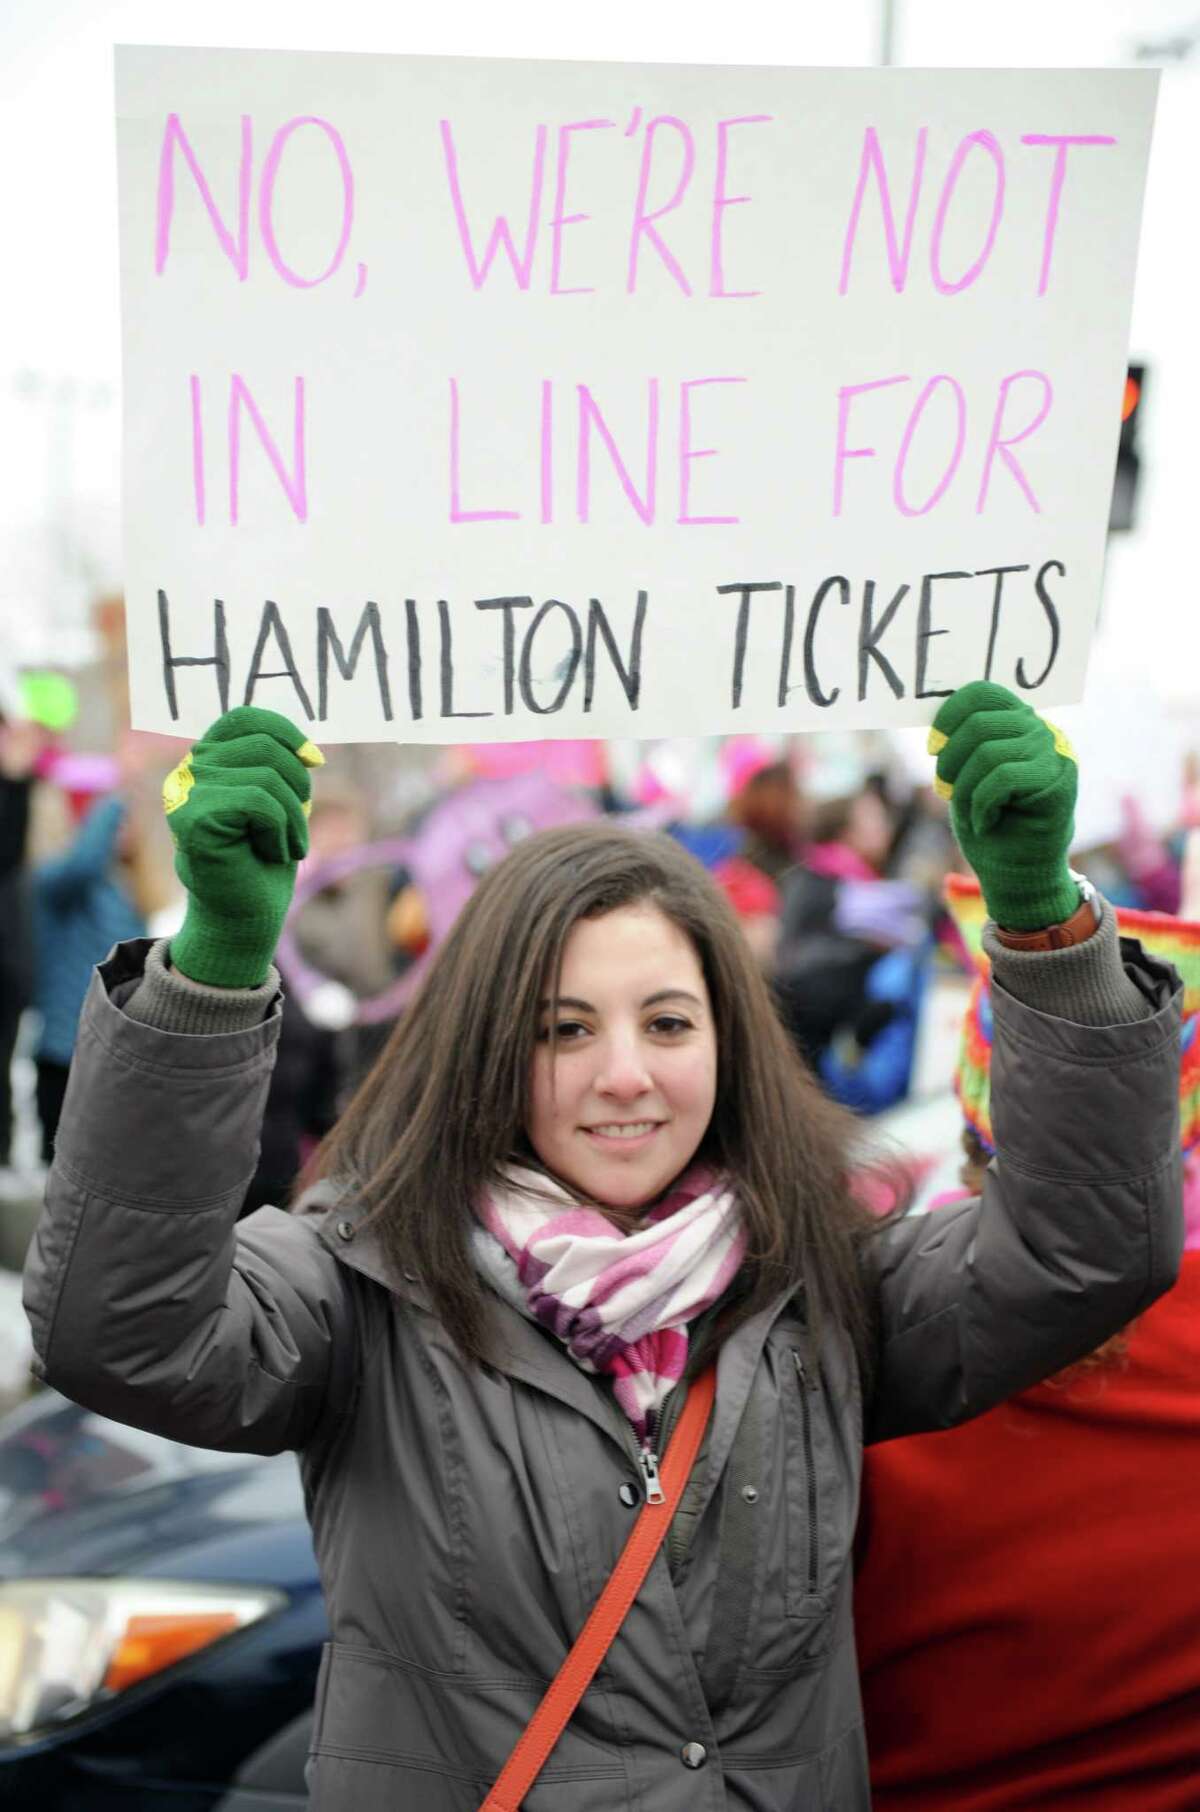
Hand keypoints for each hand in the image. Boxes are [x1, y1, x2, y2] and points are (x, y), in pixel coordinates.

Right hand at [164, 706, 323, 986]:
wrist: (244, 918)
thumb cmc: (261, 863)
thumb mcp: (277, 803)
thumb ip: (278, 769)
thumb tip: (310, 749)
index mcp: (204, 763)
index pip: (245, 719)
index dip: (286, 732)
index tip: (314, 760)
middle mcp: (187, 773)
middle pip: (264, 746)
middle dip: (297, 785)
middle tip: (295, 827)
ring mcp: (185, 795)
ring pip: (266, 777)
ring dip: (291, 817)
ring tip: (283, 846)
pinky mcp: (194, 819)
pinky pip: (260, 803)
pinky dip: (280, 830)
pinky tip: (270, 853)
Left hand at [927, 681, 1077, 930]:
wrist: (1016, 873)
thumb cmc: (989, 822)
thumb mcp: (965, 775)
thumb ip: (962, 743)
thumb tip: (936, 721)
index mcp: (1017, 722)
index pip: (982, 693)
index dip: (949, 716)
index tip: (933, 747)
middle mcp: (1041, 730)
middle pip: (979, 723)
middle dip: (950, 761)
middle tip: (945, 790)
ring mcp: (1054, 753)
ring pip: (987, 753)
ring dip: (965, 789)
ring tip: (971, 811)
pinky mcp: (1060, 780)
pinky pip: (1001, 778)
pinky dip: (981, 804)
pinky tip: (985, 821)